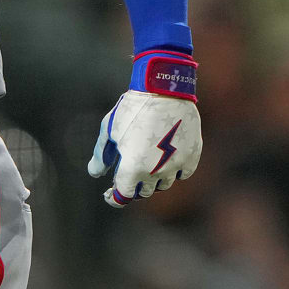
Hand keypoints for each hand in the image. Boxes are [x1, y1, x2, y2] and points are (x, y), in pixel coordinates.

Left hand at [86, 91, 201, 207]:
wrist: (164, 91)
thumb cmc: (132, 109)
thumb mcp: (109, 129)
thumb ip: (101, 154)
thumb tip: (95, 173)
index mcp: (132, 168)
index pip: (123, 195)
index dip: (114, 197)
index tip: (110, 193)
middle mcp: (155, 172)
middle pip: (143, 192)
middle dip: (134, 184)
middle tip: (129, 171)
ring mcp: (176, 166)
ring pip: (164, 184)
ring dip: (154, 179)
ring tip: (147, 160)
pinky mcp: (192, 156)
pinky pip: (183, 173)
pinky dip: (174, 170)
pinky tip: (166, 157)